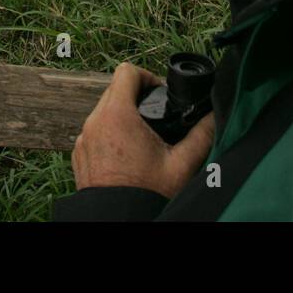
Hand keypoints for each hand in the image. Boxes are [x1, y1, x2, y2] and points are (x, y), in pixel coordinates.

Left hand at [72, 63, 214, 199]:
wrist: (120, 220)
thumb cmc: (146, 194)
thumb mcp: (181, 164)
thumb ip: (201, 135)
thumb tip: (213, 116)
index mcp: (117, 116)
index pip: (126, 72)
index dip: (146, 76)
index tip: (158, 93)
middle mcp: (94, 122)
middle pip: (114, 90)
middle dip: (136, 98)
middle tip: (155, 117)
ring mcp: (83, 138)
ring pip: (102, 111)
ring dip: (121, 116)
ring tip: (142, 137)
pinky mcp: (79, 154)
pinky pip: (94, 131)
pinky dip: (108, 134)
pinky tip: (126, 153)